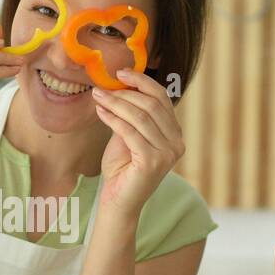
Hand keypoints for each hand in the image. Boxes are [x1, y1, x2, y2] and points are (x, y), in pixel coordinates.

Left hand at [92, 71, 183, 217]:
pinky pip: (130, 132)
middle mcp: (177, 143)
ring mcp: (167, 154)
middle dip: (125, 93)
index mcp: (175, 134)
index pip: (162, 99)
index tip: (121, 72)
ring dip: (116, 103)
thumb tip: (119, 86)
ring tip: (98, 97)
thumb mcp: (127, 136)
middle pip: (152, 105)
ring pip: (141, 117)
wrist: (119, 201)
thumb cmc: (122, 169)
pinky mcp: (153, 162)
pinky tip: (100, 112)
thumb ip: (130, 115)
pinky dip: (113, 119)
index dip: (143, 82)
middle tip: (102, 89)